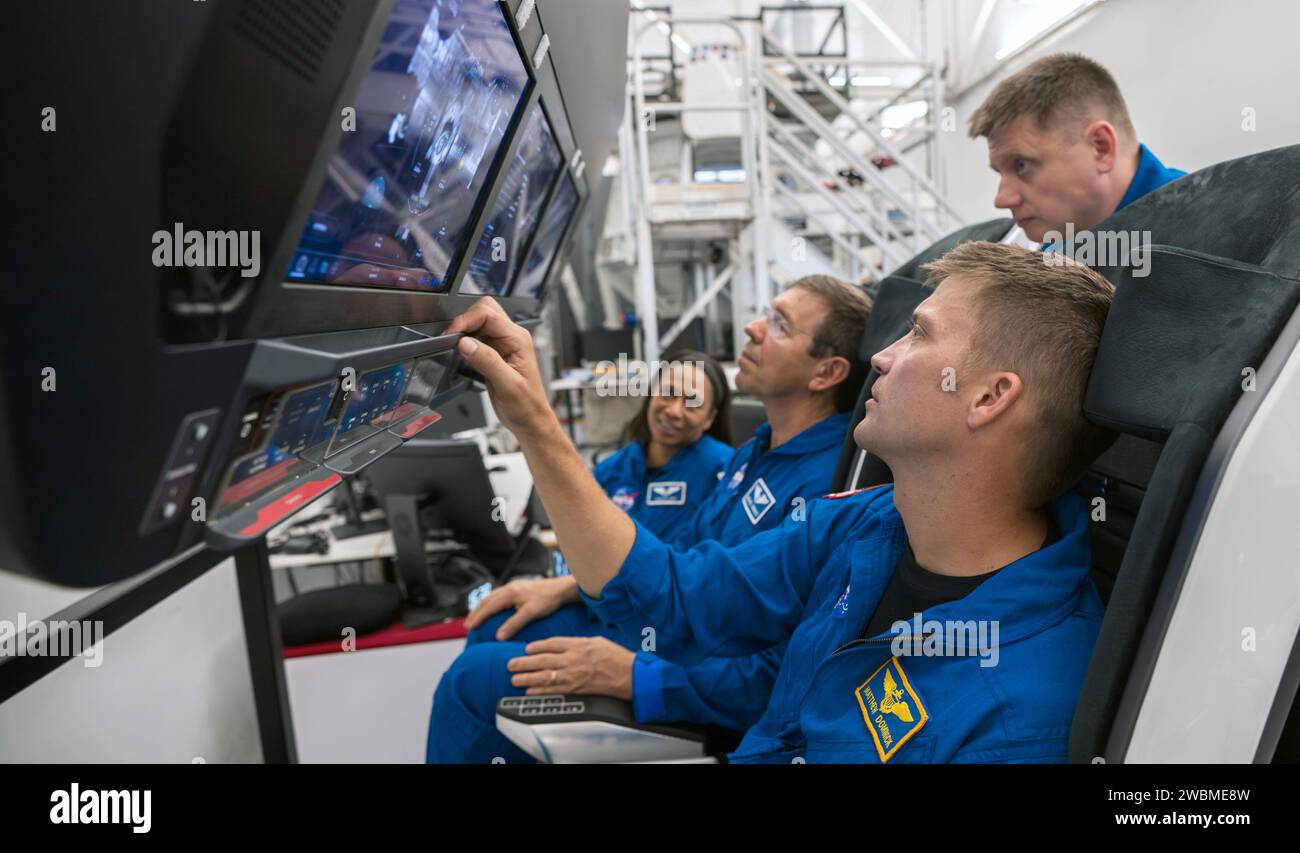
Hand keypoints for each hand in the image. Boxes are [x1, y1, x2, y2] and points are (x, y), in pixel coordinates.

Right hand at [446, 297, 554, 436]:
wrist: (530, 420)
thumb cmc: (526, 406)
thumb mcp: (507, 385)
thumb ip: (487, 361)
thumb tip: (466, 343)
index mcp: (518, 339)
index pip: (489, 314)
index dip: (467, 320)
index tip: (453, 334)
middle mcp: (511, 338)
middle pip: (484, 311)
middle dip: (465, 321)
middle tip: (452, 338)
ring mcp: (502, 344)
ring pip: (478, 322)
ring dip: (464, 332)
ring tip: (456, 348)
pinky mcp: (493, 353)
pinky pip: (475, 338)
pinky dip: (465, 342)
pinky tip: (463, 356)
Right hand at [463, 576, 579, 639]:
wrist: (561, 588)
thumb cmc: (548, 600)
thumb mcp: (531, 613)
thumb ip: (514, 624)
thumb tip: (498, 637)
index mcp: (510, 593)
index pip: (489, 606)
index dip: (478, 617)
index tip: (469, 628)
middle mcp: (509, 587)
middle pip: (487, 600)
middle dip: (476, 612)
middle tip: (468, 625)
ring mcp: (513, 586)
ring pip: (492, 596)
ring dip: (482, 607)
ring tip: (475, 617)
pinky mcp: (518, 587)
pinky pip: (499, 595)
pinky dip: (491, 603)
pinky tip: (492, 610)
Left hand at [507, 636, 634, 699]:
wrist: (628, 674)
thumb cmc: (615, 656)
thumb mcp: (595, 640)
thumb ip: (577, 642)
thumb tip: (562, 644)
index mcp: (577, 644)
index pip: (551, 644)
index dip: (536, 647)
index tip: (526, 648)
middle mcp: (572, 659)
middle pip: (542, 660)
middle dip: (524, 662)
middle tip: (511, 664)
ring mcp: (573, 675)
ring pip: (544, 676)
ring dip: (526, 678)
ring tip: (514, 679)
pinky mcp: (576, 689)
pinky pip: (554, 690)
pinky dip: (539, 691)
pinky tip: (529, 691)